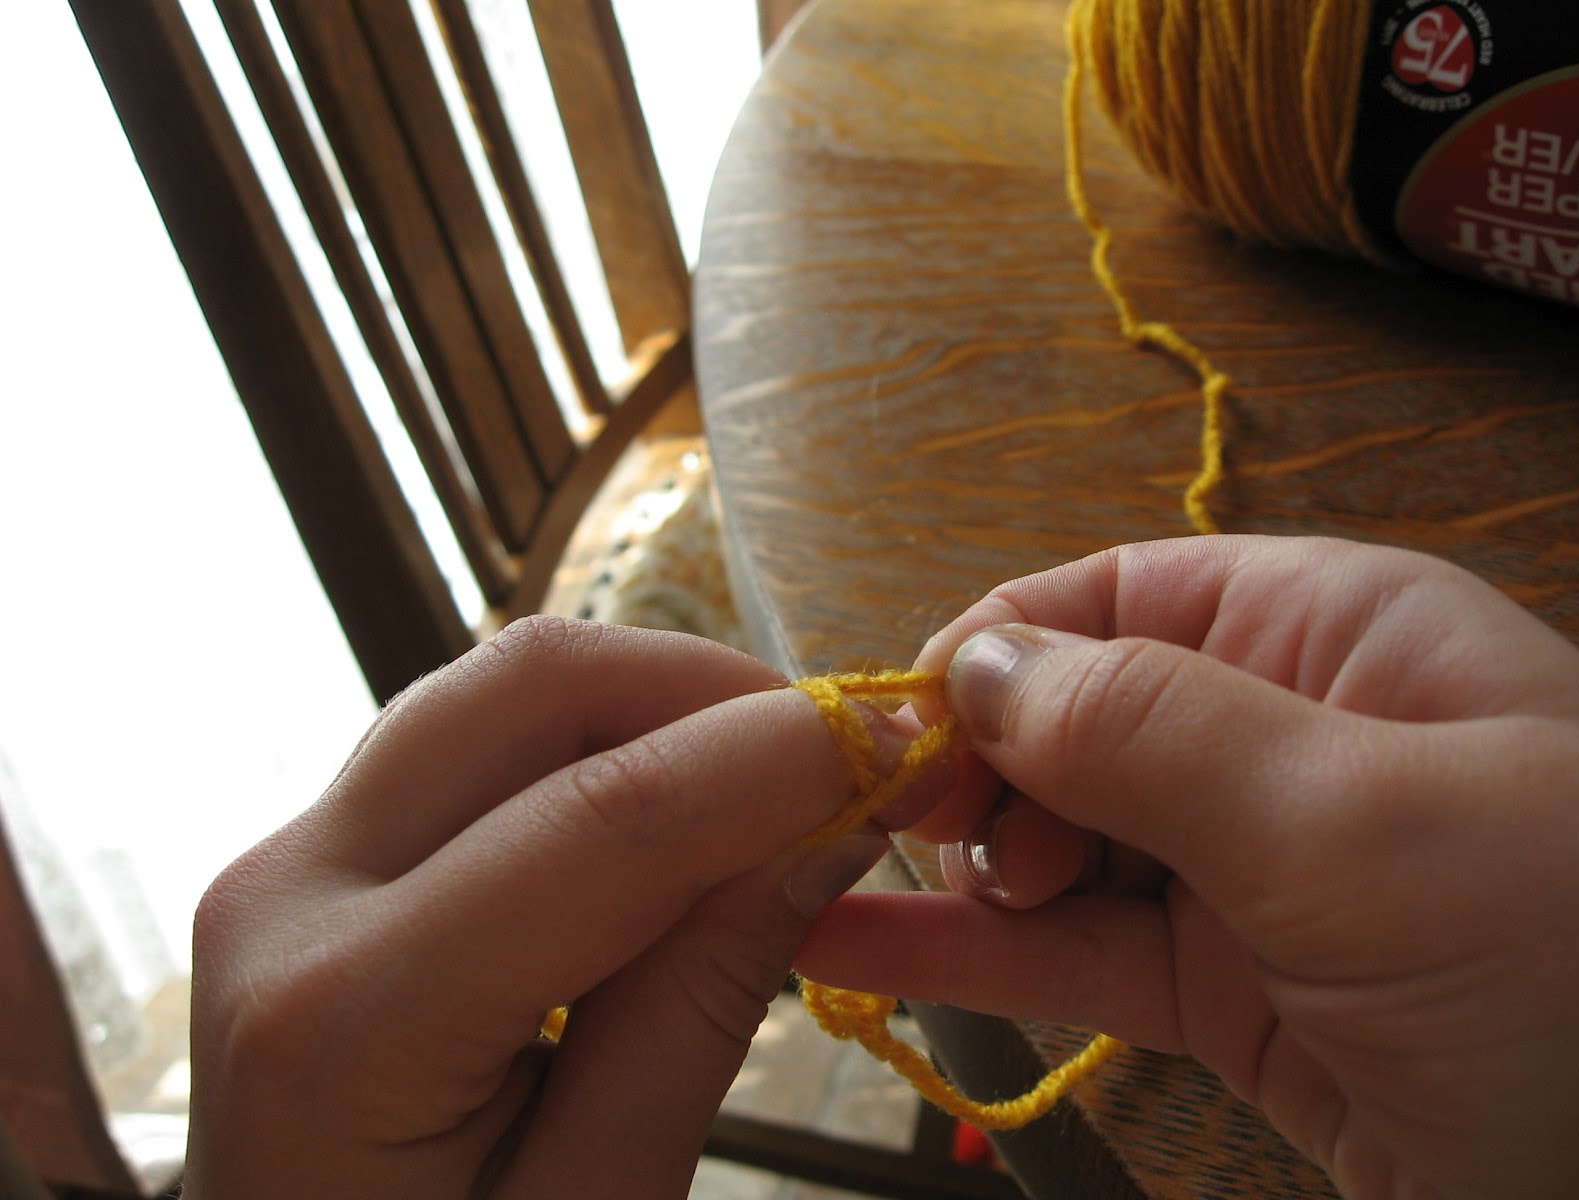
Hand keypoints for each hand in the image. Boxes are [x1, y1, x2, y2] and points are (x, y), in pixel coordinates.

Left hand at [183, 617, 946, 1198]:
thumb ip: (704, 1002)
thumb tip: (834, 823)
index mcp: (342, 1023)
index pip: (603, 822)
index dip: (777, 761)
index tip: (905, 749)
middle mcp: (284, 897)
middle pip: (526, 687)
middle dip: (707, 689)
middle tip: (838, 759)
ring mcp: (286, 866)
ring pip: (495, 691)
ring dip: (654, 704)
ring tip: (771, 786)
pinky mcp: (313, 862)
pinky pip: (469, 745)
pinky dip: (594, 746)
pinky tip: (677, 812)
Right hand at [798, 535, 1578, 1199]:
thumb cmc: (1573, 959)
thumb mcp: (1357, 819)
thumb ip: (1152, 729)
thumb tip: (975, 665)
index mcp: (1331, 635)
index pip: (1115, 599)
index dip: (997, 651)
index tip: (895, 731)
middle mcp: (1279, 736)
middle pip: (1070, 718)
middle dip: (972, 768)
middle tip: (899, 842)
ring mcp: (1249, 872)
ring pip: (1060, 840)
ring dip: (957, 862)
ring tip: (873, 894)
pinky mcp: (1228, 994)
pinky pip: (1077, 954)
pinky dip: (970, 955)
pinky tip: (855, 954)